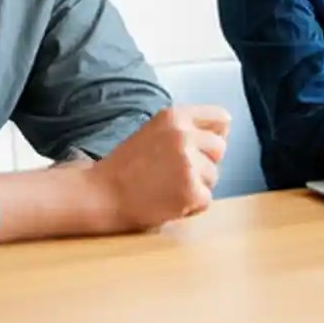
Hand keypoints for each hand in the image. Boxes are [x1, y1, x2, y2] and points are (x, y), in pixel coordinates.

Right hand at [88, 105, 230, 231]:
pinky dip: (190, 206)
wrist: (101, 194)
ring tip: (167, 186)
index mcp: (175, 116)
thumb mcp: (155, 131)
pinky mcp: (190, 191)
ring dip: (196, 185)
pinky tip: (167, 201)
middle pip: (219, 148)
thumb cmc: (125, 166)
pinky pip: (206, 199)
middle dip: (204, 162)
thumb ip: (185, 128)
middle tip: (176, 172)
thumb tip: (223, 132)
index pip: (220, 118)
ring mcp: (188, 164)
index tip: (205, 145)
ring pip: (214, 176)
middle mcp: (184, 135)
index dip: (216, 133)